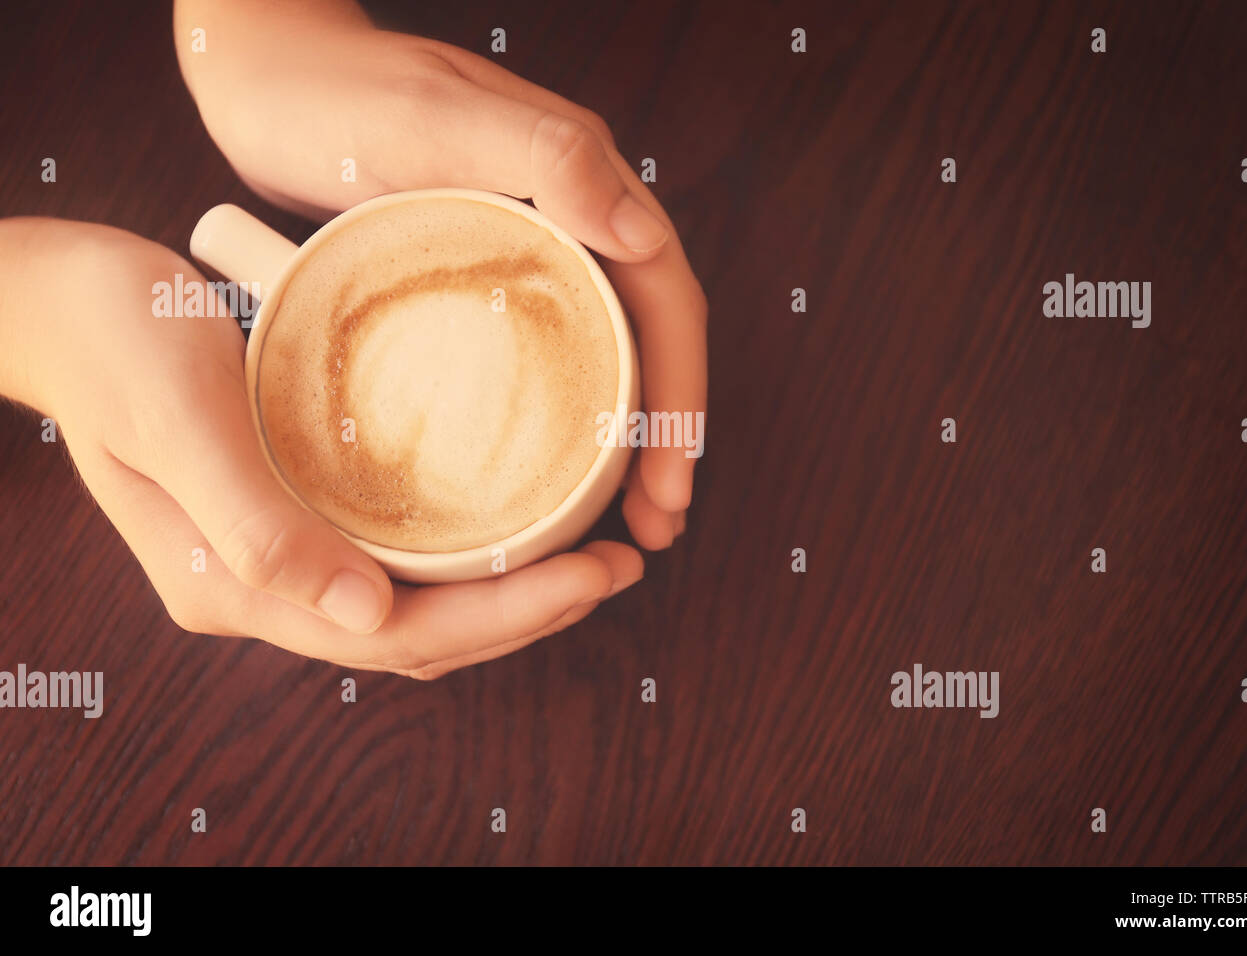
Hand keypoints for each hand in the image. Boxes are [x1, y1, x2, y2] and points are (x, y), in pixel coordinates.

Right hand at [0, 219, 641, 677]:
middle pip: (420, 634)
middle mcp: (264, 586)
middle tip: (621, 564)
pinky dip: (468, 551)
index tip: (597, 573)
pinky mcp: (295, 511)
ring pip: (416, 605)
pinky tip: (521, 514)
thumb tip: (365, 617)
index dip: (507, 616)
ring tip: (594, 551)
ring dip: (509, 589)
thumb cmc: (110, 339)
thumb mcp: (178, 418)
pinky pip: (398, 556)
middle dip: (528, 611)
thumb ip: (257, 524)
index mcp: (235, 584)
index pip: (398, 635)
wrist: (59, 299)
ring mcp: (279, 554)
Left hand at [175, 0, 706, 549]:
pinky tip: (544, 472)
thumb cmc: (338, 92)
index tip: (668, 484)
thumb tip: (647, 237)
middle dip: (664, 439)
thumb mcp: (438, 120)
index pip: (664, 302)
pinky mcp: (483, 278)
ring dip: (621, 441)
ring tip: (619, 520)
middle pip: (646, 342)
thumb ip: (548, 159)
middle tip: (654, 527)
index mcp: (584, 187)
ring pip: (601, 355)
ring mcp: (528, 253)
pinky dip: (559, 418)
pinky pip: (542, 355)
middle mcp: (572, 222)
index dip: (680, 397)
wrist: (263, 74)